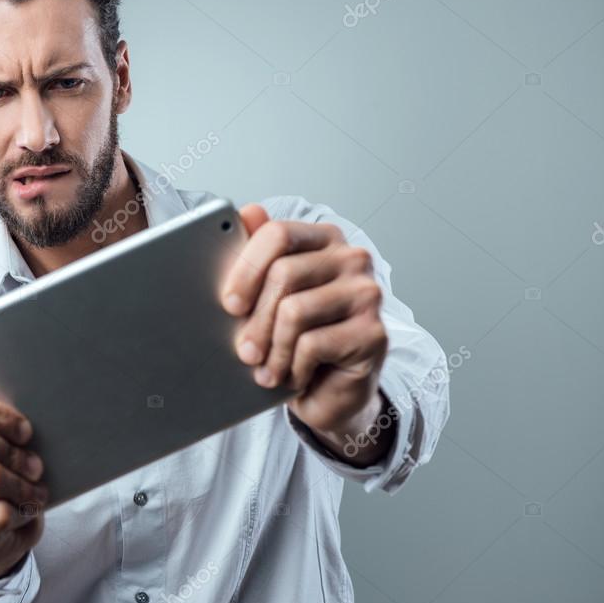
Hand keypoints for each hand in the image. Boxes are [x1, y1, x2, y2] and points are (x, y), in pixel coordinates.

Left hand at [220, 204, 389, 460]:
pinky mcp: (374, 332)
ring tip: (266, 370)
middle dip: (254, 320)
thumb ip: (257, 254)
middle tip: (245, 351)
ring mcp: (367, 293)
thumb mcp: (268, 296)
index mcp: (323, 239)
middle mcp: (352, 258)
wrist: (331, 391)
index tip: (229, 303)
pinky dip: (294, 367)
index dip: (246, 268)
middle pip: (283, 274)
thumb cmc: (297, 337)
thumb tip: (247, 211)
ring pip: (294, 312)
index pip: (278, 234)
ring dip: (273, 350)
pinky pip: (313, 344)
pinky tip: (295, 377)